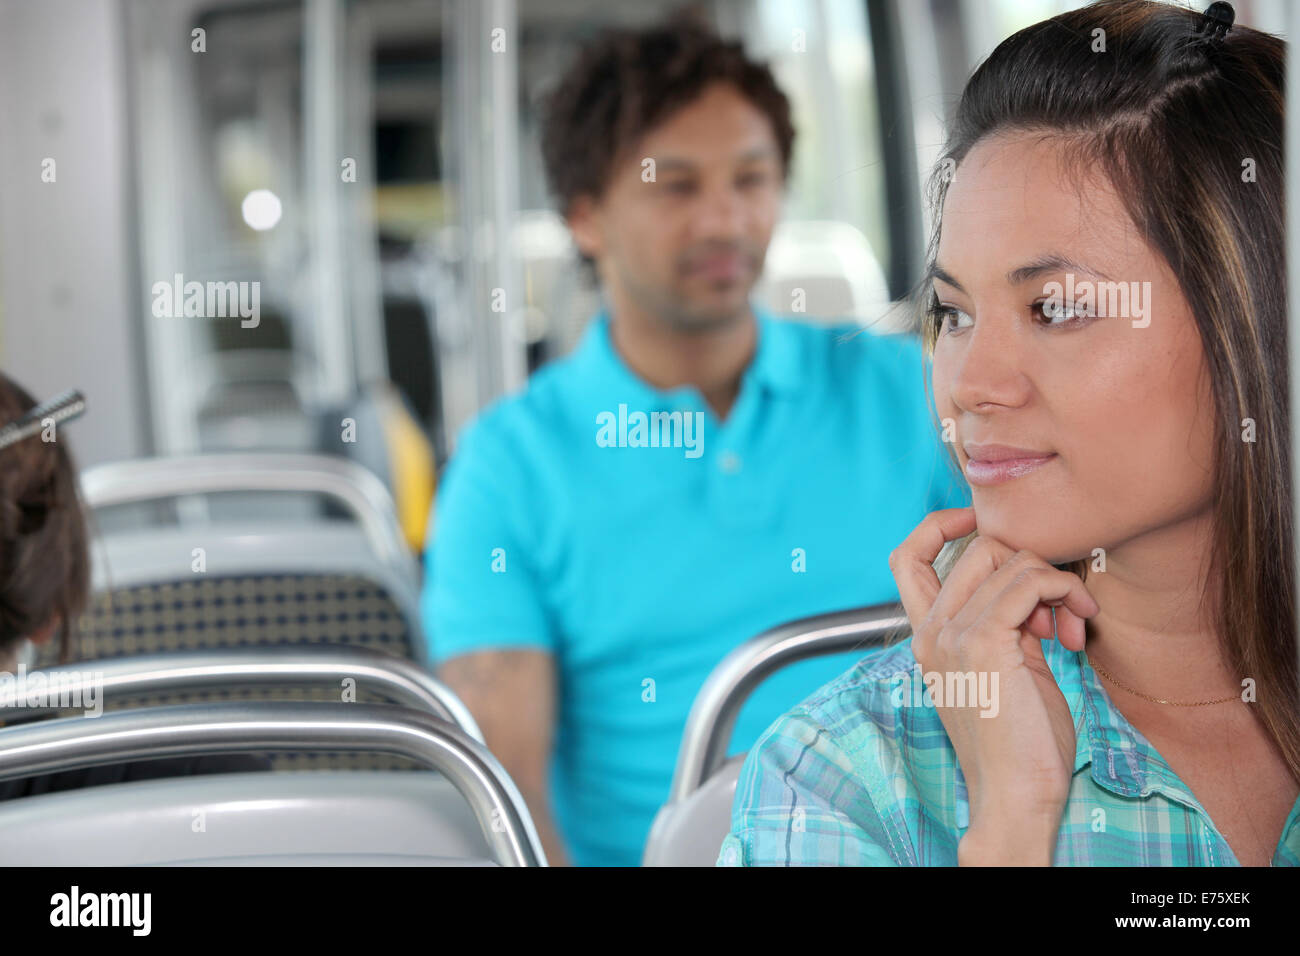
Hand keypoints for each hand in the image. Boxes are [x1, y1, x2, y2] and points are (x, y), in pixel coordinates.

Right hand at [888, 508, 1098, 862]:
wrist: (1016, 794)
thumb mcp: (1002, 668)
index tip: (982, 527)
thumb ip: (1003, 622)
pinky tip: (1074, 624)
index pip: (908, 557)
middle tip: (1056, 607)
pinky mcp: (985, 642)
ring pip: (1010, 561)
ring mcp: (953, 634)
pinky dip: (1061, 590)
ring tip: (1071, 624)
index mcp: (927, 636)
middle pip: (978, 548)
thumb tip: (1032, 586)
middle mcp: (931, 630)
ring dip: (1056, 582)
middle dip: (1028, 561)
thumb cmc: (1018, 743)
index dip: (941, 527)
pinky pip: (1029, 582)